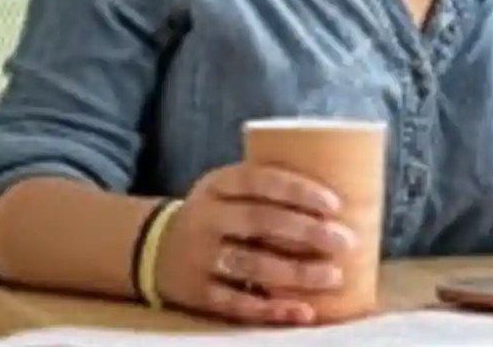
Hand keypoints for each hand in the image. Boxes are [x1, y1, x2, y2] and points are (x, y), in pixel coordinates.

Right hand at [155, 163, 356, 325]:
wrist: (147, 245)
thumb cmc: (214, 213)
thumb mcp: (226, 188)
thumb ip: (267, 188)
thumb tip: (337, 196)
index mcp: (217, 185)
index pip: (260, 180)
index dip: (298, 192)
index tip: (334, 205)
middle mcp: (206, 218)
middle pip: (260, 222)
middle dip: (307, 233)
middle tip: (345, 241)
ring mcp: (200, 257)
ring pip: (252, 265)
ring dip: (296, 273)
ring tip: (333, 276)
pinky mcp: (198, 293)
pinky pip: (239, 303)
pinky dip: (273, 309)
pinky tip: (302, 311)